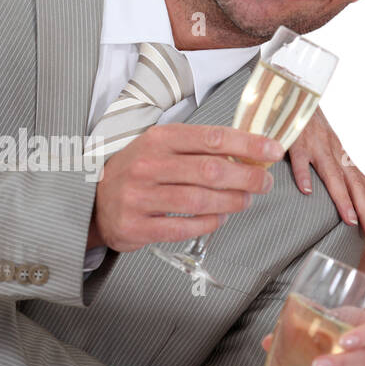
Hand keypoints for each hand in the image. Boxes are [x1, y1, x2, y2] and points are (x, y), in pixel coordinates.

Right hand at [86, 124, 283, 252]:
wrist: (93, 200)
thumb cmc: (136, 171)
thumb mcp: (160, 148)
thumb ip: (197, 149)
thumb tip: (246, 153)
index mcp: (157, 139)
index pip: (210, 138)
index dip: (247, 144)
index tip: (272, 150)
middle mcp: (147, 165)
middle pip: (210, 170)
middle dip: (246, 177)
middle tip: (265, 182)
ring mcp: (139, 197)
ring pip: (199, 201)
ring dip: (231, 202)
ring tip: (246, 200)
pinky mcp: (136, 226)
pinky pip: (183, 227)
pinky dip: (209, 224)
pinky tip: (219, 219)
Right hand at [285, 107, 364, 245]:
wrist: (295, 94)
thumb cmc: (308, 126)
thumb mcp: (325, 148)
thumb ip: (332, 170)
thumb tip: (342, 197)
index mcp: (342, 158)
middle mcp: (335, 153)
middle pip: (356, 185)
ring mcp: (317, 146)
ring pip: (333, 174)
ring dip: (343, 198)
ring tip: (350, 221)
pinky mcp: (297, 140)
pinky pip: (300, 159)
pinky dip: (304, 174)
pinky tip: (305, 191)